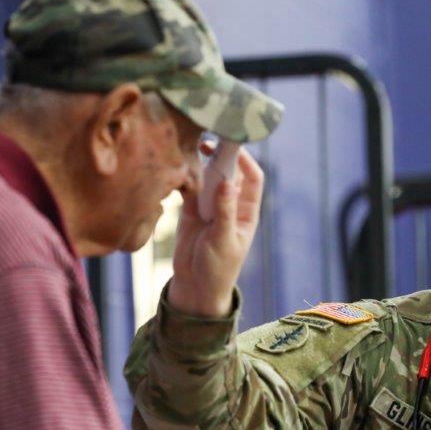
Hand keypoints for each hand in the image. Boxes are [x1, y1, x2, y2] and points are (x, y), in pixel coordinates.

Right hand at [168, 141, 263, 316]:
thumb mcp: (223, 240)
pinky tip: (177, 170)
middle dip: (220, 156)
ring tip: (189, 151)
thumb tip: (227, 180)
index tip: (233, 146)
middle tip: (206, 143)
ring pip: (207, 177)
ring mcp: (210, 206)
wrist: (195, 287)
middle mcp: (230, 204)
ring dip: (200, 165)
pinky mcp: (190, 210)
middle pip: (229, 172)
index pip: (253, 178)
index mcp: (246, 212)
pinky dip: (184, 178)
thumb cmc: (218, 269)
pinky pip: (189, 188)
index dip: (246, 161)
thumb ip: (224, 211)